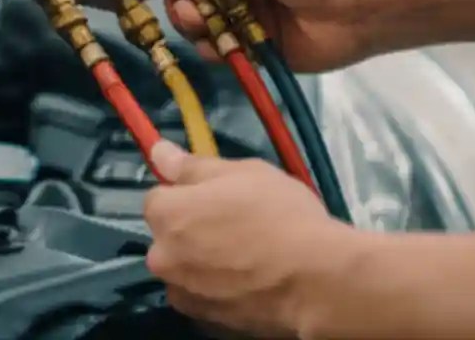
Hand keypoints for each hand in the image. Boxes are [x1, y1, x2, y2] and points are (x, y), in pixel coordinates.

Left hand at [143, 141, 356, 337]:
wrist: (315, 280)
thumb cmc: (279, 215)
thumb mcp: (243, 173)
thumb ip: (193, 166)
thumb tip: (158, 152)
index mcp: (167, 216)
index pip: (159, 197)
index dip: (188, 193)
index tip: (218, 196)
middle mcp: (163, 258)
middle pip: (169, 236)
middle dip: (191, 229)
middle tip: (236, 225)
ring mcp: (183, 294)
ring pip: (185, 268)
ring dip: (201, 261)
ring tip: (246, 257)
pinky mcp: (205, 322)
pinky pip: (203, 295)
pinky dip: (217, 288)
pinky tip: (248, 281)